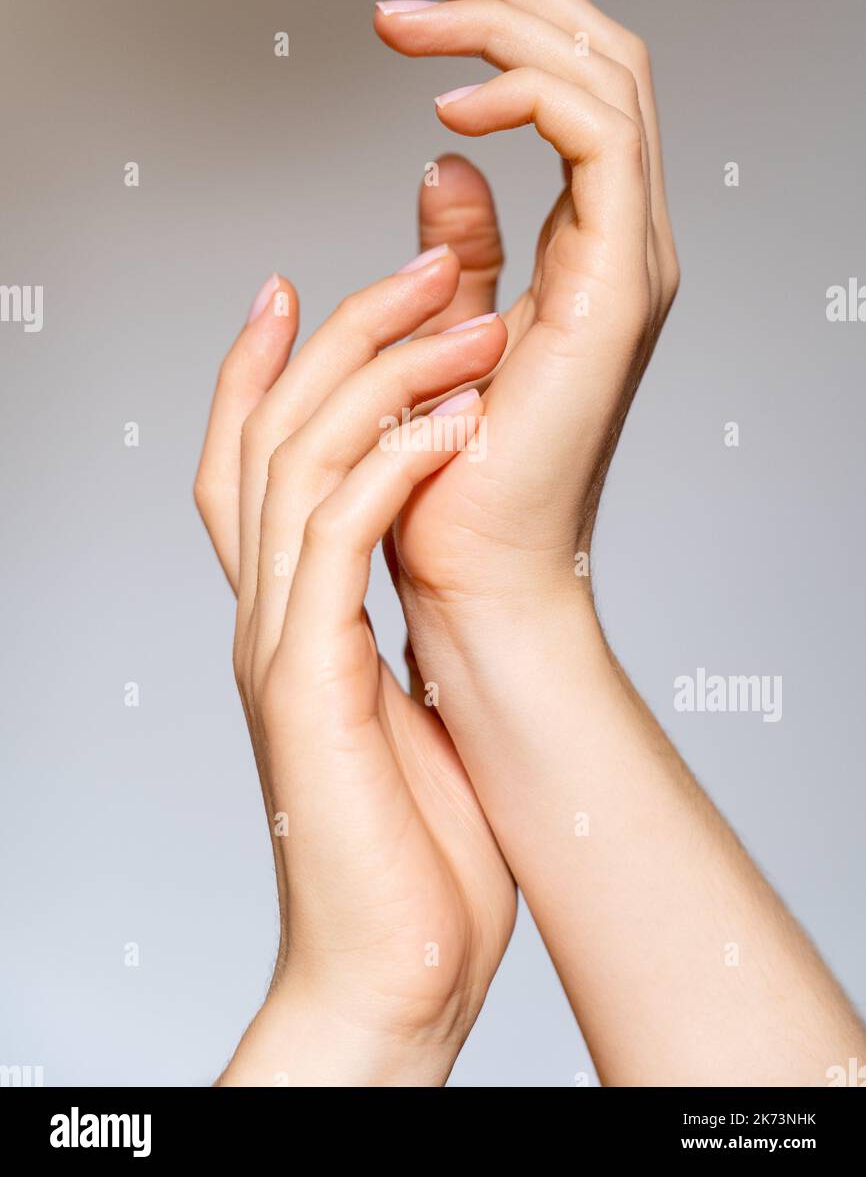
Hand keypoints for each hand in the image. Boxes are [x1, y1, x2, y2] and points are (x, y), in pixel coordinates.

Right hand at [195, 260, 514, 1085]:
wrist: (392, 966)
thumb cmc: (415, 846)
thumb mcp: (404, 708)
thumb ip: (392, 633)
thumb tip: (430, 578)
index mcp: (288, 618)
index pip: (246, 464)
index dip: (258, 369)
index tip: (295, 287)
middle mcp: (265, 616)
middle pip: (267, 433)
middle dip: (340, 334)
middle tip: (421, 261)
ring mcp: (275, 645)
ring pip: (297, 462)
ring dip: (383, 376)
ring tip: (466, 313)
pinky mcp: (305, 682)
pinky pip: (337, 539)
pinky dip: (395, 463)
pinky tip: (454, 421)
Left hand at [374, 0, 678, 615]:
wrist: (474, 574)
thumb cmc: (450, 475)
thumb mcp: (442, 326)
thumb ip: (462, 242)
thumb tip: (444, 163)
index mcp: (594, 246)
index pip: (582, 88)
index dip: (537, 0)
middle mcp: (628, 242)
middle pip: (602, 61)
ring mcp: (633, 261)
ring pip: (606, 79)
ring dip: (505, 23)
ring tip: (405, 8)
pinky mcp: (617, 286)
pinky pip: (595, 141)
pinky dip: (526, 96)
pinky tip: (447, 103)